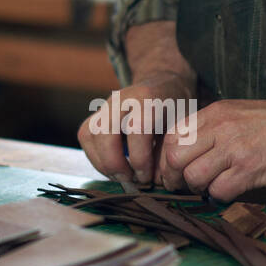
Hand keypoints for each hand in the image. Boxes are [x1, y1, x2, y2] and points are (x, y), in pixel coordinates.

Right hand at [78, 72, 195, 185]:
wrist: (164, 85)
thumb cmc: (176, 112)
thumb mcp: (180, 128)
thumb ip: (167, 152)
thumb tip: (154, 180)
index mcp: (148, 98)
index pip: (137, 129)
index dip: (140, 159)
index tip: (147, 176)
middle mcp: (122, 97)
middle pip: (104, 132)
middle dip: (115, 164)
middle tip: (130, 180)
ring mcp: (106, 103)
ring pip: (89, 134)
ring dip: (102, 163)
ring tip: (121, 175)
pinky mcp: (95, 113)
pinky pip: (85, 137)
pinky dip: (95, 157)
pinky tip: (113, 167)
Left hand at [156, 96, 265, 200]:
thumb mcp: (238, 112)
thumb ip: (213, 127)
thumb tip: (191, 150)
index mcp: (215, 113)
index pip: (172, 137)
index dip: (167, 159)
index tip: (174, 170)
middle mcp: (220, 129)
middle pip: (175, 158)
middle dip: (174, 178)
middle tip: (184, 186)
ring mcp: (234, 149)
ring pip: (194, 177)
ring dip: (198, 188)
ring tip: (210, 187)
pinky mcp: (250, 170)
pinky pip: (218, 191)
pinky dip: (219, 197)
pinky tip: (229, 191)